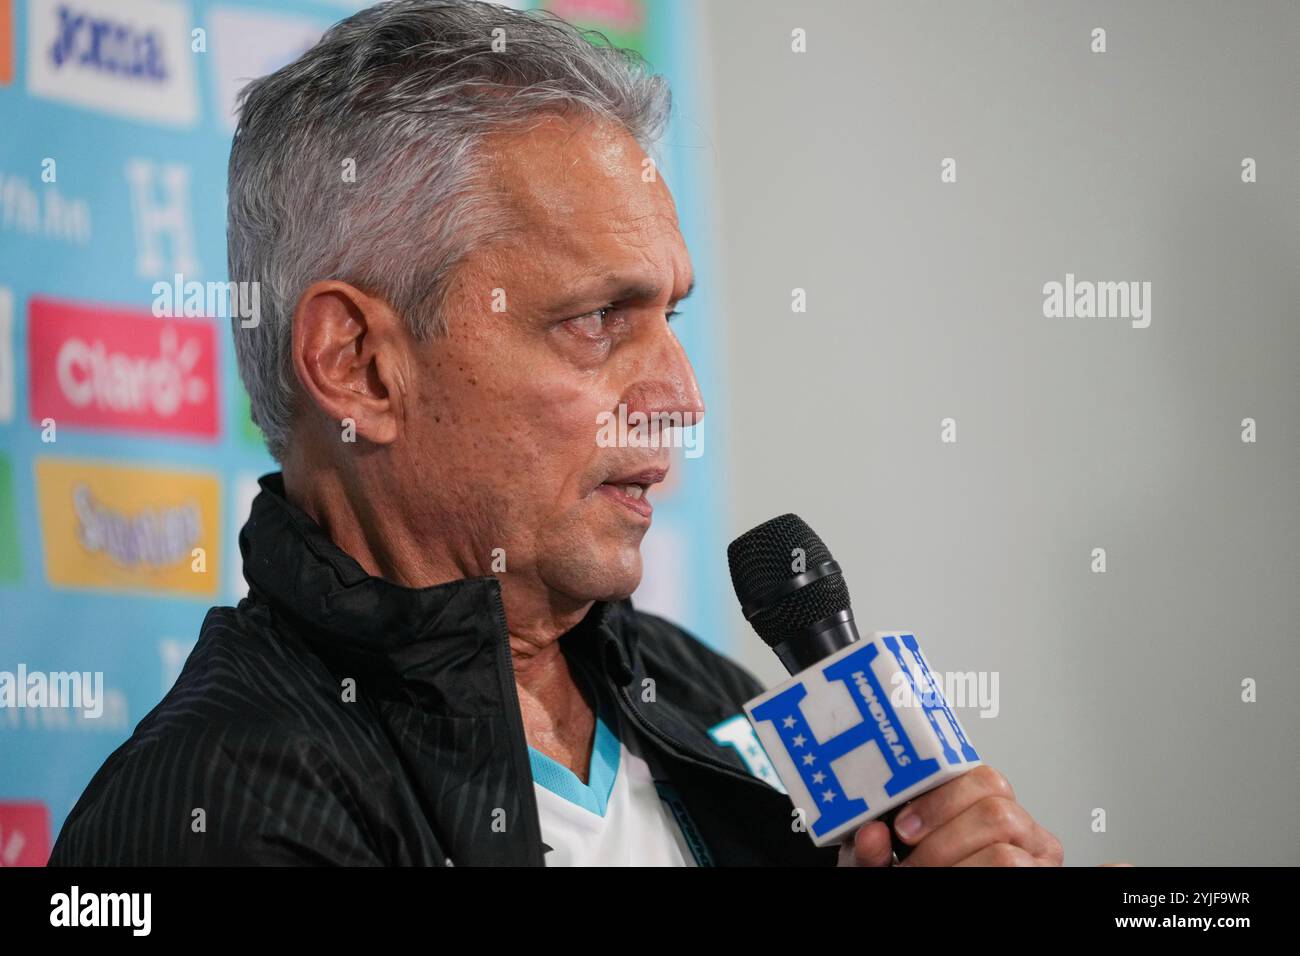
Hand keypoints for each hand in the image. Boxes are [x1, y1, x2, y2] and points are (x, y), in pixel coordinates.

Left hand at [839, 765, 1063, 866]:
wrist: (941, 910)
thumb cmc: (918, 871)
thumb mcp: (889, 861)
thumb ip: (874, 850)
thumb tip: (871, 835)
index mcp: (979, 802)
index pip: (978, 776)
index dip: (937, 800)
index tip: (900, 827)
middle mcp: (1015, 822)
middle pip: (994, 806)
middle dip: (943, 839)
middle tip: (911, 862)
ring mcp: (1034, 850)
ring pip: (1002, 840)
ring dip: (954, 860)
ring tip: (927, 874)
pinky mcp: (1044, 872)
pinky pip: (1014, 865)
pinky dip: (972, 871)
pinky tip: (955, 878)